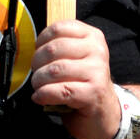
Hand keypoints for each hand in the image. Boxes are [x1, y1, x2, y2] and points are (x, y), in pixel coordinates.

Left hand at [29, 20, 121, 138]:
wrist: (105, 110)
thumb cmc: (84, 82)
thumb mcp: (77, 56)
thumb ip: (60, 46)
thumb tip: (34, 47)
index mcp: (92, 36)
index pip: (59, 28)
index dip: (41, 40)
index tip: (37, 51)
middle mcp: (97, 51)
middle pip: (54, 49)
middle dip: (37, 63)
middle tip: (36, 73)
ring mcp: (97, 72)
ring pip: (55, 70)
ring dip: (39, 80)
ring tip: (38, 86)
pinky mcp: (93, 93)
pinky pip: (60, 91)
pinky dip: (44, 95)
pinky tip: (40, 97)